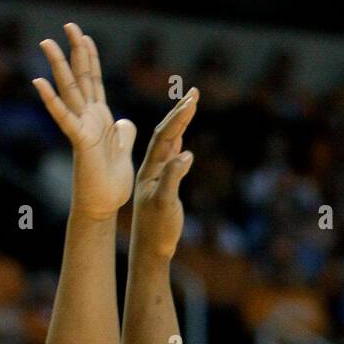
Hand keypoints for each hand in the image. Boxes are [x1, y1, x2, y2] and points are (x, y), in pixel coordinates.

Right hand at [32, 22, 135, 220]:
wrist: (104, 204)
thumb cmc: (111, 182)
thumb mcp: (123, 151)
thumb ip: (123, 134)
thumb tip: (125, 122)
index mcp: (100, 118)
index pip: (94, 81)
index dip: (91, 58)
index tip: (85, 36)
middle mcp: (89, 118)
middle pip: (81, 77)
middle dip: (75, 51)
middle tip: (68, 24)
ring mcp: (82, 127)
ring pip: (70, 91)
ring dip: (58, 66)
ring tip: (47, 42)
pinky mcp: (80, 141)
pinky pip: (65, 118)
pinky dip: (52, 101)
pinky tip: (38, 82)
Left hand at [132, 90, 197, 259]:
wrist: (149, 250)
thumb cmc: (158, 230)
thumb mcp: (166, 204)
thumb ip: (173, 178)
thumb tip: (186, 153)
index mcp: (152, 169)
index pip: (165, 136)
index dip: (179, 118)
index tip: (192, 100)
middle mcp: (153, 168)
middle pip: (166, 134)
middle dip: (180, 113)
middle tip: (194, 93)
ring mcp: (157, 175)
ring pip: (168, 143)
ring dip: (179, 124)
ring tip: (189, 107)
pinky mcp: (163, 184)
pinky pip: (170, 158)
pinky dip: (178, 144)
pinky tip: (181, 138)